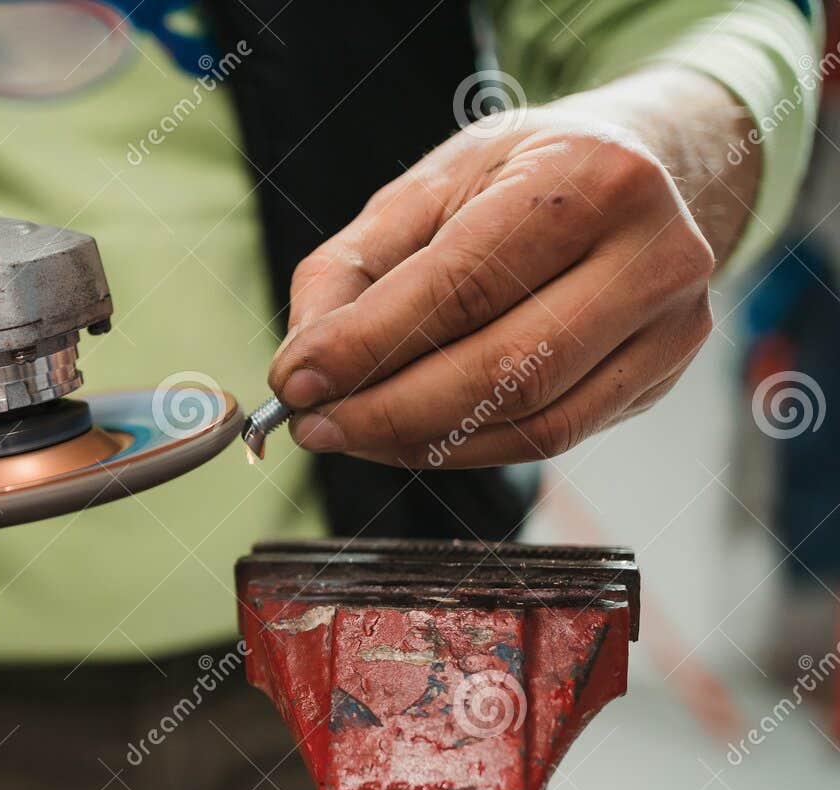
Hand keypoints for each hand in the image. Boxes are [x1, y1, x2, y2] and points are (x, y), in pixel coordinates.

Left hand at [266, 68, 756, 467]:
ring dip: (420, 440)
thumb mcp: (430, 186)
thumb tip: (301, 366)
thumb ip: (352, 268)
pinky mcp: (665, 375)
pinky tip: (410, 438)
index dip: (366, 346)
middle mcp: (648, 250)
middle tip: (313, 426)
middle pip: (502, 368)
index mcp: (585, 176)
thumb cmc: (525, 177)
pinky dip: (467, 449)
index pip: (460, 285)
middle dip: (386, 411)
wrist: (656, 167)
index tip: (293, 382)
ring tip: (350, 432)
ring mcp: (670, 321)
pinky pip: (554, 436)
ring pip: (530, 418)